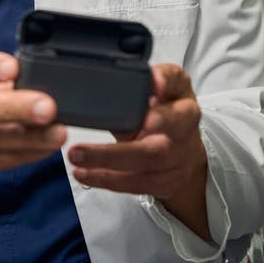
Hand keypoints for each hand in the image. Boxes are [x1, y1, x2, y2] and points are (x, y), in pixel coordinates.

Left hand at [67, 63, 209, 239]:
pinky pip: (138, 182)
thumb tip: (98, 86)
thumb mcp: (154, 92)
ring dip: (109, 158)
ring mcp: (179, 155)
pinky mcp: (167, 181)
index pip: (176, 80)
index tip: (153, 84)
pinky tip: (85, 174)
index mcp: (180, 93)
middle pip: (169, 125)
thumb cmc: (162, 112)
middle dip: (142, 125)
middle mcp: (186, 125)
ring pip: (149, 158)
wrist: (186, 151)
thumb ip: (135, 86)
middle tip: (112, 125)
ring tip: (77, 155)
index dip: (165, 80)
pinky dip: (109, 178)